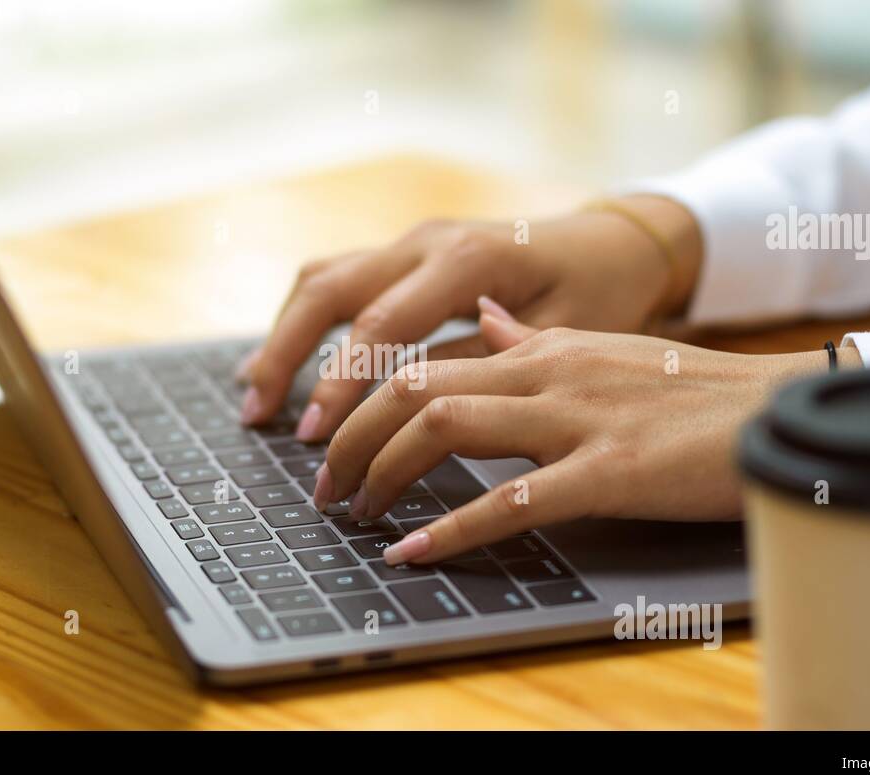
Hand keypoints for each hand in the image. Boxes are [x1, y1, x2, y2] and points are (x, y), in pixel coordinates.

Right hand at [240, 195, 702, 440]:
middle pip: (328, 292)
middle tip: (258, 419)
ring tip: (255, 396)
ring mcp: (411, 242)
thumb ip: (483, 360)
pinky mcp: (406, 254)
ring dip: (283, 336)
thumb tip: (411, 401)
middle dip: (285, 357)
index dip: (339, 386)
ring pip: (322, 279)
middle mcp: (427, 242)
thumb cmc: (599, 293)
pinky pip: (338, 279)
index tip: (315, 439)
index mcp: (467, 261)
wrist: (614, 241)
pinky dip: (304, 321)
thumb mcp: (560, 334)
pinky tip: (285, 361)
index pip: (379, 328)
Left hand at [312, 302, 857, 564]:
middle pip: (413, 388)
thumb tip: (480, 321)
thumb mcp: (601, 350)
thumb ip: (531, 340)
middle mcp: (547, 371)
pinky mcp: (611, 470)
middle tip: (324, 487)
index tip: (333, 442)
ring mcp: (577, 418)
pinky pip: (513, 499)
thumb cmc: (691, 392)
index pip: (423, 361)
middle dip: (352, 438)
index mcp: (540, 349)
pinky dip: (451, 528)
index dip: (362, 401)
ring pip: (444, 426)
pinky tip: (413, 550)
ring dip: (383, 471)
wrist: (781, 407)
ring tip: (354, 512)